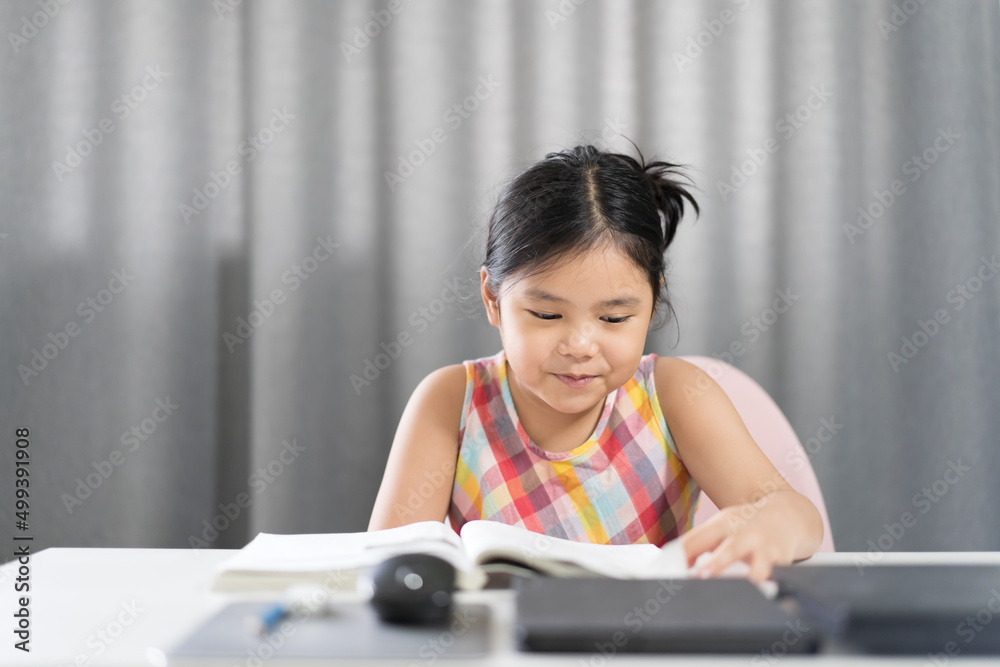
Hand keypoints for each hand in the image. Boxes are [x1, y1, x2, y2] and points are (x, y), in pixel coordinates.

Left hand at [680, 500, 798, 584]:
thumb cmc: (745, 526)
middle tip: (701, 577)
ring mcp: (766, 549)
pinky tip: (763, 597)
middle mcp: (745, 535)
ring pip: (758, 566)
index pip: (698, 539)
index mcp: (723, 524)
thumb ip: (698, 545)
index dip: (683, 555)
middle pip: (729, 549)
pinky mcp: (783, 563)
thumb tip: (680, 566)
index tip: (671, 571)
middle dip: (716, 564)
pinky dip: (769, 588)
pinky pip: (776, 578)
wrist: (786, 516)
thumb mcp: (720, 527)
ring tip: (738, 591)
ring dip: (749, 578)